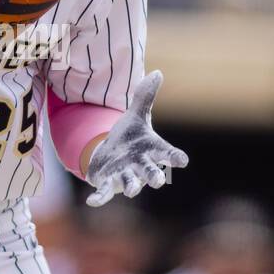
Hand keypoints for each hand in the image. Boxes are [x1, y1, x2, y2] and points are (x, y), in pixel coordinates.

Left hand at [85, 71, 187, 206]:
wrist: (111, 155)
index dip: (175, 157)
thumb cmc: (129, 138)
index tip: (182, 161)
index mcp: (151, 150)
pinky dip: (99, 197)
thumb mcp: (134, 116)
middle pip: (151, 172)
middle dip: (154, 176)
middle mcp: (141, 166)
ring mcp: (125, 176)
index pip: (167, 154)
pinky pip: (105, 192)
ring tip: (131, 190)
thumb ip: (145, 97)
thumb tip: (157, 72)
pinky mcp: (108, 183)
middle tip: (158, 180)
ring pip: (131, 184)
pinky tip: (92, 201)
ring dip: (131, 186)